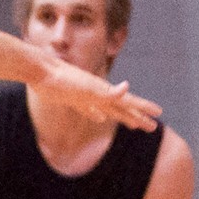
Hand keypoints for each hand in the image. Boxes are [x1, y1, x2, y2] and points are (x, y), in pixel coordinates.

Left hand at [34, 57, 159, 131]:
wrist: (38, 70)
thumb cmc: (61, 80)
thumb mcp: (85, 88)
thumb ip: (106, 92)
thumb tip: (127, 87)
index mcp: (103, 92)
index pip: (128, 102)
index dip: (143, 108)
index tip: (159, 113)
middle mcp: (97, 93)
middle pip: (122, 108)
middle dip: (137, 117)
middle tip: (152, 127)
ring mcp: (85, 96)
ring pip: (108, 109)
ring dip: (120, 117)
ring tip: (131, 124)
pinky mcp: (71, 99)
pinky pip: (88, 110)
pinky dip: (95, 115)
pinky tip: (98, 118)